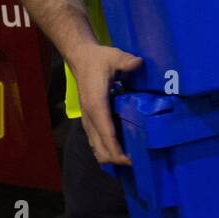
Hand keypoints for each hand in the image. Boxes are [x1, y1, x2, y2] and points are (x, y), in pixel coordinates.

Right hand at [70, 44, 142, 165]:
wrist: (80, 58)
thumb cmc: (98, 59)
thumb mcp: (113, 56)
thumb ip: (126, 60)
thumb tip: (138, 63)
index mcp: (96, 105)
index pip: (107, 135)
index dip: (117, 151)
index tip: (131, 160)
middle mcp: (89, 117)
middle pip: (101, 148)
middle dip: (117, 159)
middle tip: (137, 161)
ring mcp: (87, 121)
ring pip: (96, 148)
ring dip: (111, 157)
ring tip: (130, 158)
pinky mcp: (88, 121)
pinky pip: (96, 143)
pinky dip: (106, 150)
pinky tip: (120, 151)